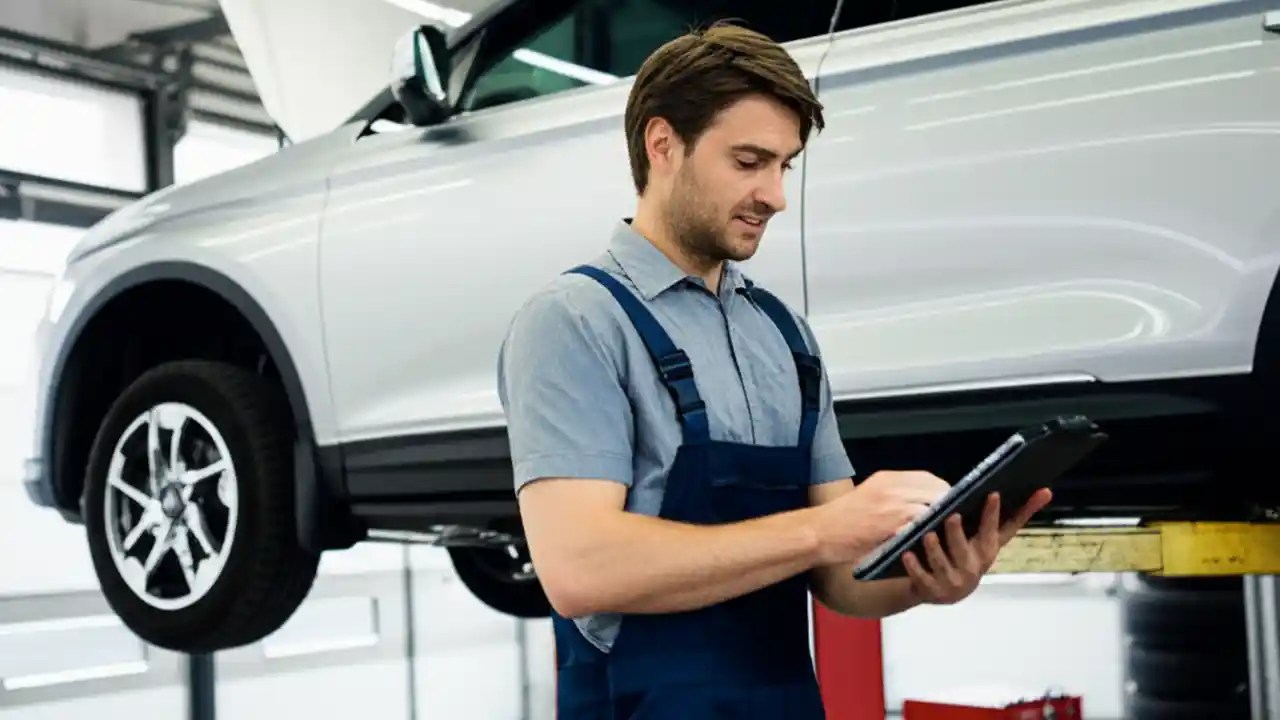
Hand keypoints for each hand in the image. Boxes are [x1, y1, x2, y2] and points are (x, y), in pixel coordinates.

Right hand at [812, 470, 951, 565]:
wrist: (820, 533)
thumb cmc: (841, 520)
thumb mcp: (868, 496)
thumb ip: (894, 496)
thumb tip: (921, 503)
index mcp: (886, 478)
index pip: (928, 478)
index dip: (941, 491)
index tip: (947, 503)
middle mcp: (892, 486)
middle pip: (936, 490)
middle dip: (947, 505)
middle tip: (950, 521)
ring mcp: (894, 503)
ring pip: (933, 506)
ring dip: (942, 520)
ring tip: (944, 533)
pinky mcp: (893, 522)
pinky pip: (922, 524)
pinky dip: (929, 532)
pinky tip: (930, 541)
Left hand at [902, 488, 1052, 604]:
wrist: (941, 592)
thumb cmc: (966, 556)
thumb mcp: (985, 540)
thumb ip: (1009, 518)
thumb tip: (1046, 492)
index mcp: (986, 552)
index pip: (993, 531)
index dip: (993, 514)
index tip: (993, 494)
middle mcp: (972, 569)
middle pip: (964, 549)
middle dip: (957, 534)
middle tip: (951, 516)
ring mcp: (952, 582)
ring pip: (942, 564)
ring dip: (935, 549)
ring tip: (928, 534)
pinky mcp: (932, 591)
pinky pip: (922, 578)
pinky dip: (915, 567)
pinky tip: (908, 553)